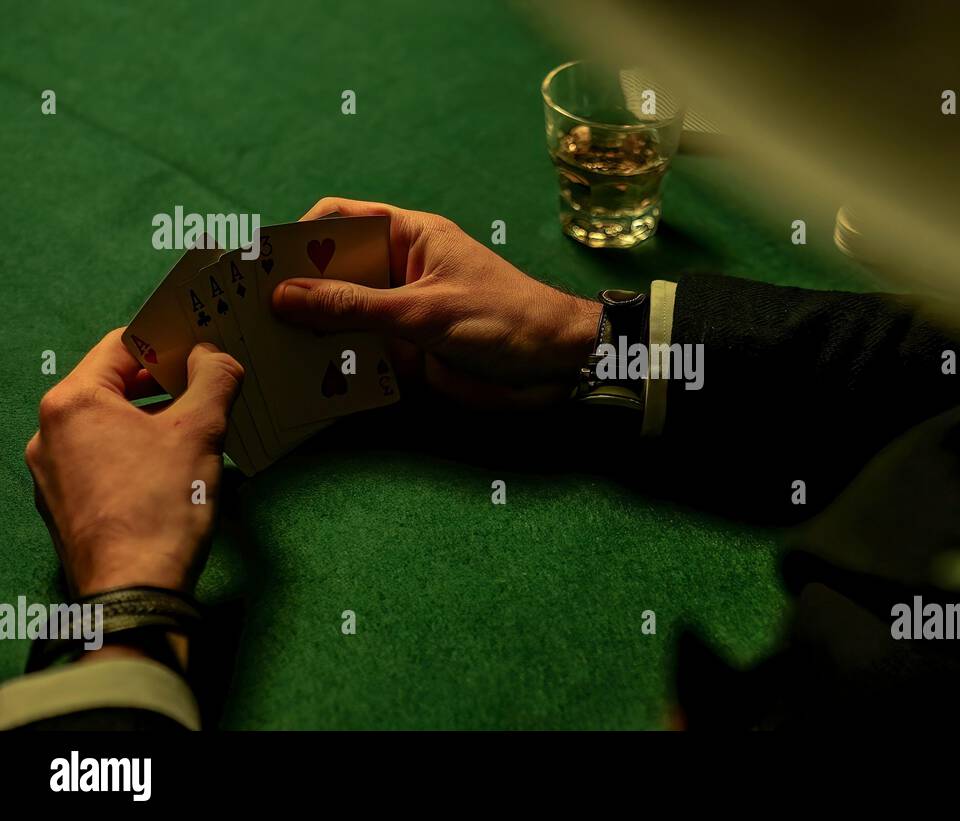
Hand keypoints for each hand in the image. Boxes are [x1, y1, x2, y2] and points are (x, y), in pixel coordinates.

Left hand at [25, 331, 243, 596]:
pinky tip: (171, 472)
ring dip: (153, 421)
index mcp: (73, 403)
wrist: (135, 592)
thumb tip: (214, 357)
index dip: (168, 341)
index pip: (122, 345)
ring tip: (196, 434)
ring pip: (109, 426)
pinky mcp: (64, 506)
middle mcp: (48, 433)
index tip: (203, 349)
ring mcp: (51, 473)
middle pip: (114, 386)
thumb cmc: (162, 507)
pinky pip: (102, 461)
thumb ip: (213, 380)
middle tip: (208, 389)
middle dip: (165, 385)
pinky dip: (135, 455)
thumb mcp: (201, 431)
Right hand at [271, 197, 602, 407]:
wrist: (558, 368)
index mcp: (408, 236)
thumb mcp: (425, 309)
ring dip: (307, 336)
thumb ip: (356, 305)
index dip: (297, 237)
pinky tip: (301, 385)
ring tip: (259, 355)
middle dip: (291, 293)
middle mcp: (398, 271)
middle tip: (242, 317)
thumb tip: (285, 296)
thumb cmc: (505, 317)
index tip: (258, 265)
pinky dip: (333, 369)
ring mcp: (400, 315)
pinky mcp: (406, 356)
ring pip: (339, 320)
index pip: (339, 220)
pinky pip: (359, 358)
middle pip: (330, 273)